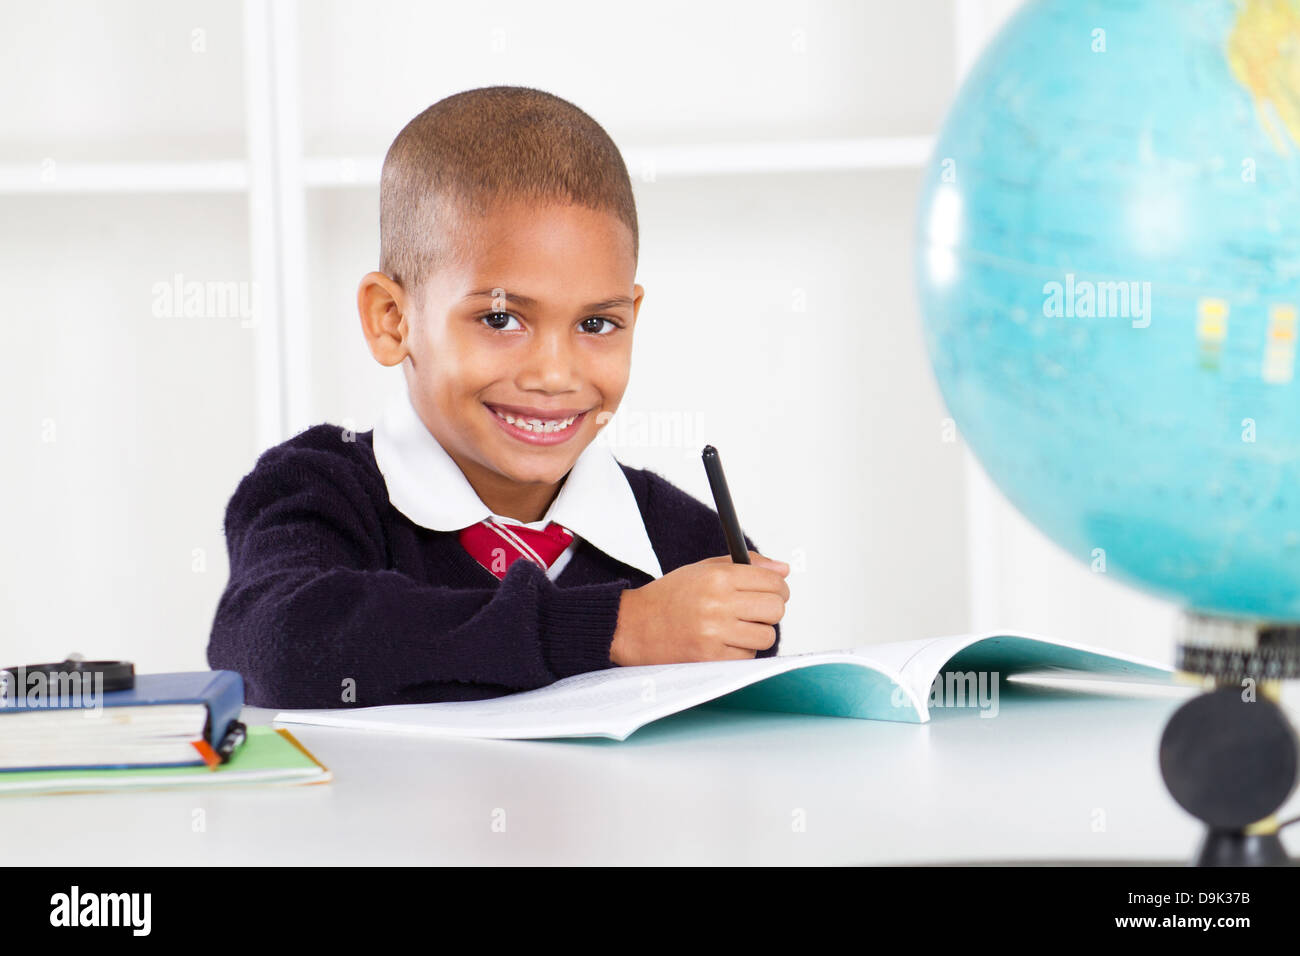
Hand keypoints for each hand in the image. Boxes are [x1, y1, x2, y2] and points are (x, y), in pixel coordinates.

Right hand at [609, 551, 789, 665]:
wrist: (633, 626)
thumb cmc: (670, 596)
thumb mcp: (703, 570)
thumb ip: (745, 565)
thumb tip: (783, 569)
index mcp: (717, 578)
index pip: (772, 581)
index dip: (779, 587)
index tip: (775, 591)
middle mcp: (718, 604)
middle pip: (775, 609)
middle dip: (772, 609)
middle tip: (758, 610)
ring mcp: (714, 634)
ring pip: (766, 636)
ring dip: (756, 633)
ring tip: (736, 627)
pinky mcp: (710, 658)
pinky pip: (748, 656)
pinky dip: (741, 650)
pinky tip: (723, 642)